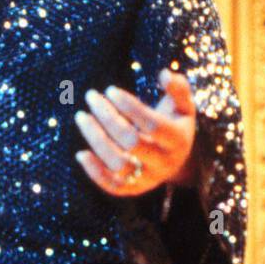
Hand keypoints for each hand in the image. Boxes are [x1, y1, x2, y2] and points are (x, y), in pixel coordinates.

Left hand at [74, 68, 197, 197]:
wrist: (176, 161)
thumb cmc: (174, 124)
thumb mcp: (183, 105)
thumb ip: (178, 88)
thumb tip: (165, 73)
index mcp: (178, 139)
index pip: (153, 124)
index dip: (130, 107)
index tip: (110, 90)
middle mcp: (164, 162)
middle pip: (132, 142)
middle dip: (108, 117)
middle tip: (91, 96)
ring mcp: (147, 178)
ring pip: (118, 163)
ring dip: (96, 140)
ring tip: (81, 116)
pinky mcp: (132, 189)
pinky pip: (112, 185)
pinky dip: (94, 172)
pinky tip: (81, 153)